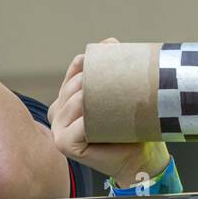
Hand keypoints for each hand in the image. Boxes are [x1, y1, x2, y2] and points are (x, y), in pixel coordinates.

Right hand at [48, 37, 170, 186]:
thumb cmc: (132, 126)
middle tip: (124, 80)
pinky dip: (94, 120)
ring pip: (76, 101)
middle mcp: (57, 111)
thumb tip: (108, 41)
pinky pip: (79, 123)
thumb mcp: (122, 92)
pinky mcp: (64, 143)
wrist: (140, 157)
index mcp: (67, 96)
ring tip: (120, 100)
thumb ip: (112, 66)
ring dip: (99, 98)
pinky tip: (107, 120)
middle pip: (75, 83)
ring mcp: (58, 128)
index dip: (94, 61)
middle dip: (99, 78)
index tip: (116, 56)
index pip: (76, 68)